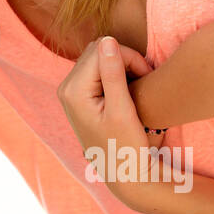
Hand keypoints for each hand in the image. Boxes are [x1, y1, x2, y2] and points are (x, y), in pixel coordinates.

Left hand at [57, 36, 161, 208]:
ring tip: (138, 85)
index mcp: (73, 90)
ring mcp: (71, 91)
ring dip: (120, 65)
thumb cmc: (125, 146)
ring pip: (98, 58)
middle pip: (97, 51)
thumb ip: (113, 74)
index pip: (102, 50)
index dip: (128, 57)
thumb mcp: (122, 110)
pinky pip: (97, 70)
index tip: (147, 74)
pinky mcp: (79, 95)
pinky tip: (128, 90)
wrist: (123, 173)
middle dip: (123, 58)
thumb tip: (108, 40)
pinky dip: (115, 73)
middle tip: (145, 78)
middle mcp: (66, 87)